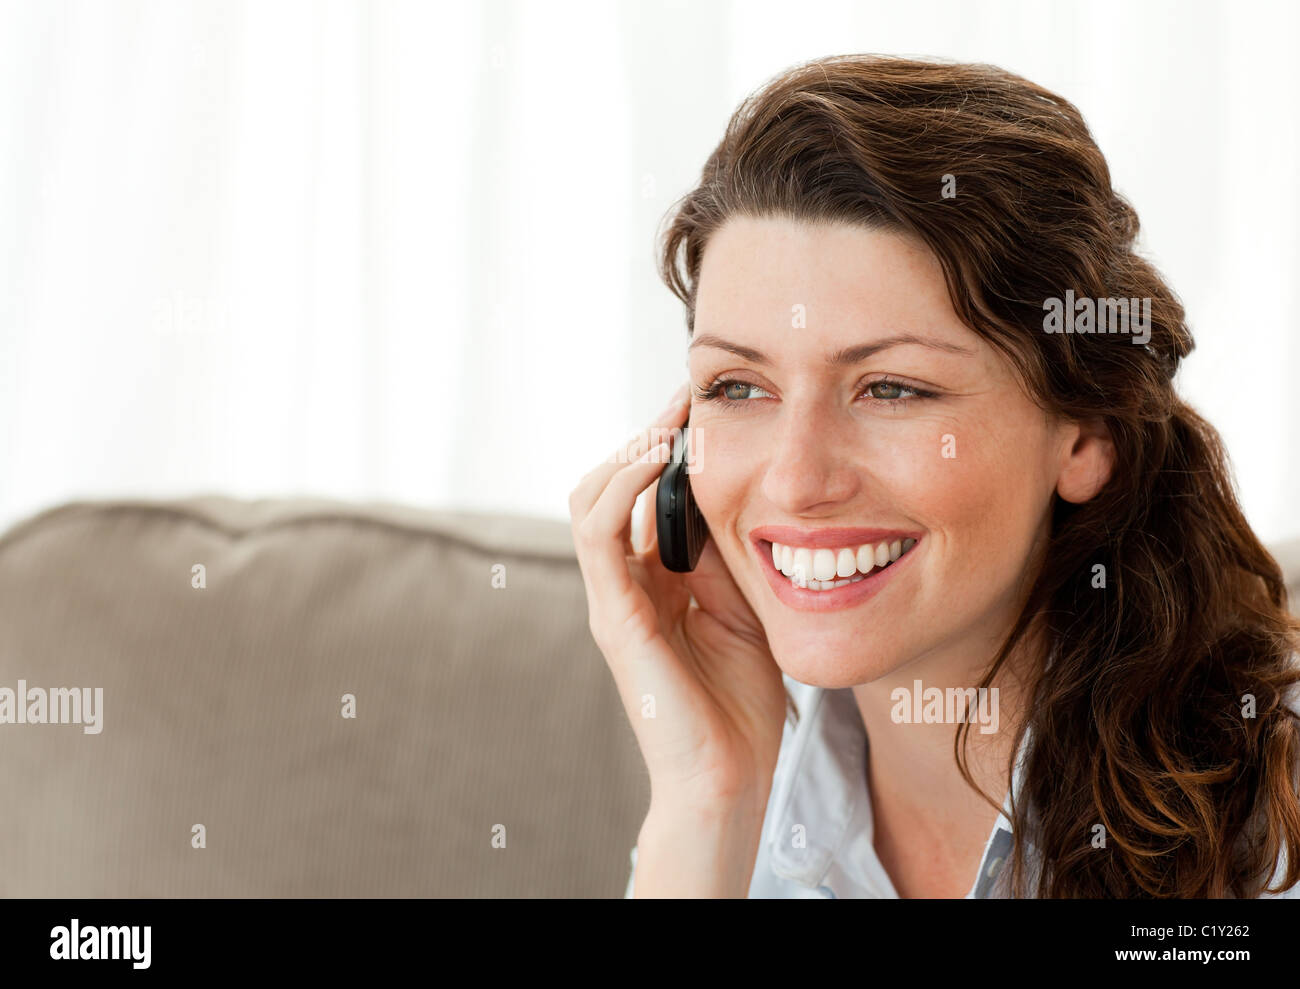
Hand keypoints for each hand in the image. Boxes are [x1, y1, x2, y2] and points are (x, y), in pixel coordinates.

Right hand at [568, 383, 787, 817]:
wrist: (728, 779)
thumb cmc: (741, 705)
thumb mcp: (747, 609)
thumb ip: (730, 557)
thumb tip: (740, 490)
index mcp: (656, 582)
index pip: (643, 495)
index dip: (667, 447)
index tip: (708, 405)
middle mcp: (626, 584)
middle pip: (609, 486)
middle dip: (646, 437)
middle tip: (688, 400)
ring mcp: (613, 599)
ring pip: (592, 498)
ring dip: (630, 450)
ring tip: (671, 420)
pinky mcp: (613, 617)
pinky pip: (599, 534)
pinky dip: (623, 487)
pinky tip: (659, 459)